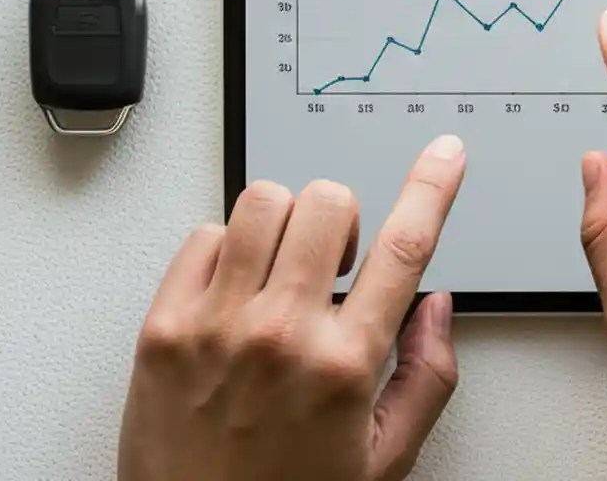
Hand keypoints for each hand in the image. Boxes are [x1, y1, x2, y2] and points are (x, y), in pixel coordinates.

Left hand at [118, 135, 467, 480]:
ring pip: (262, 201)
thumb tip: (436, 306)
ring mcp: (215, 325)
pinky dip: (228, 248)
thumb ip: (427, 376)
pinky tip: (238, 288)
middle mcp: (279, 335)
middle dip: (343, 217)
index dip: (432, 188)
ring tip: (283, 266)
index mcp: (344, 366)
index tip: (444, 154)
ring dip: (286, 221)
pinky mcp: (162, 327)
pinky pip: (203, 236)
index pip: (403, 249)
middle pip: (328, 202)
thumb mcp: (384, 457)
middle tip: (335, 256)